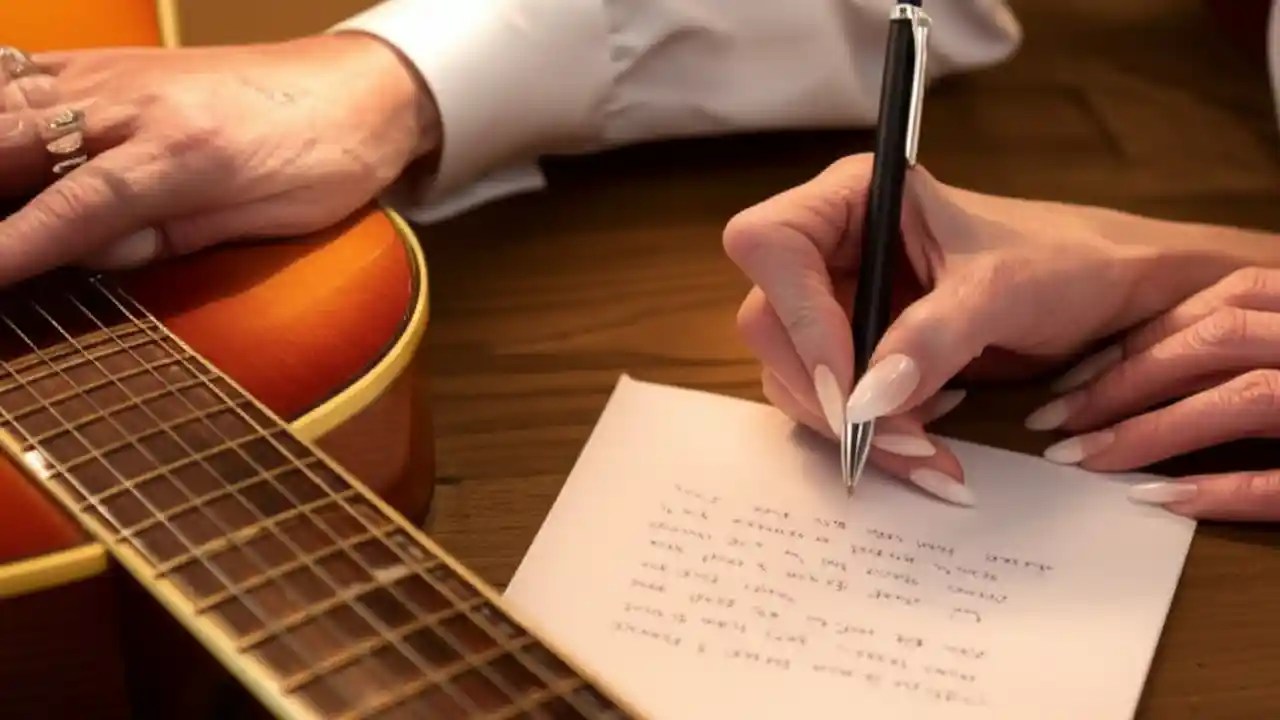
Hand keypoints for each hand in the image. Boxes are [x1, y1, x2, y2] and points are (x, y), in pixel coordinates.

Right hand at [0, 32, 438, 280]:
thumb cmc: (318, 164)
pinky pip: (21, 73)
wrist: (358, 89)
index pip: (75, 207)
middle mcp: (134, 102)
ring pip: (2, 103)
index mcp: (182, 153)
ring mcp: (114, 73)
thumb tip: (78, 255)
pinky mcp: (108, 62)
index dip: (16, 247)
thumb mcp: (253, 224)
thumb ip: (161, 239)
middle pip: (10, 144)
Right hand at [722, 154, 1275, 505]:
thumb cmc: (1065, 260)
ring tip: (925, 455)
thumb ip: (932, 339)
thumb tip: (866, 403)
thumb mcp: (1002, 291)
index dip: (796, 314)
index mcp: (855, 198)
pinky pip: (834, 403)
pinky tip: (926, 448)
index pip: (772, 245)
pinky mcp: (858, 353)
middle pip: (770, 322)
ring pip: (794, 374)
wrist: (1110, 294)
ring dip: (851, 426)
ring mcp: (839, 303)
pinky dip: (873, 436)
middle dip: (825, 389)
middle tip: (883, 438)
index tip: (849, 381)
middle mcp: (833, 247)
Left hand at [1025, 267, 1279, 520]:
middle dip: (1124, 383)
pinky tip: (1164, 500)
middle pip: (1215, 342)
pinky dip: (1228, 489)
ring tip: (1084, 461)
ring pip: (1247, 397)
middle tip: (1049, 425)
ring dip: (1157, 429)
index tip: (1062, 384)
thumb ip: (1234, 358)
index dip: (1133, 347)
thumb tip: (1138, 380)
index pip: (1210, 310)